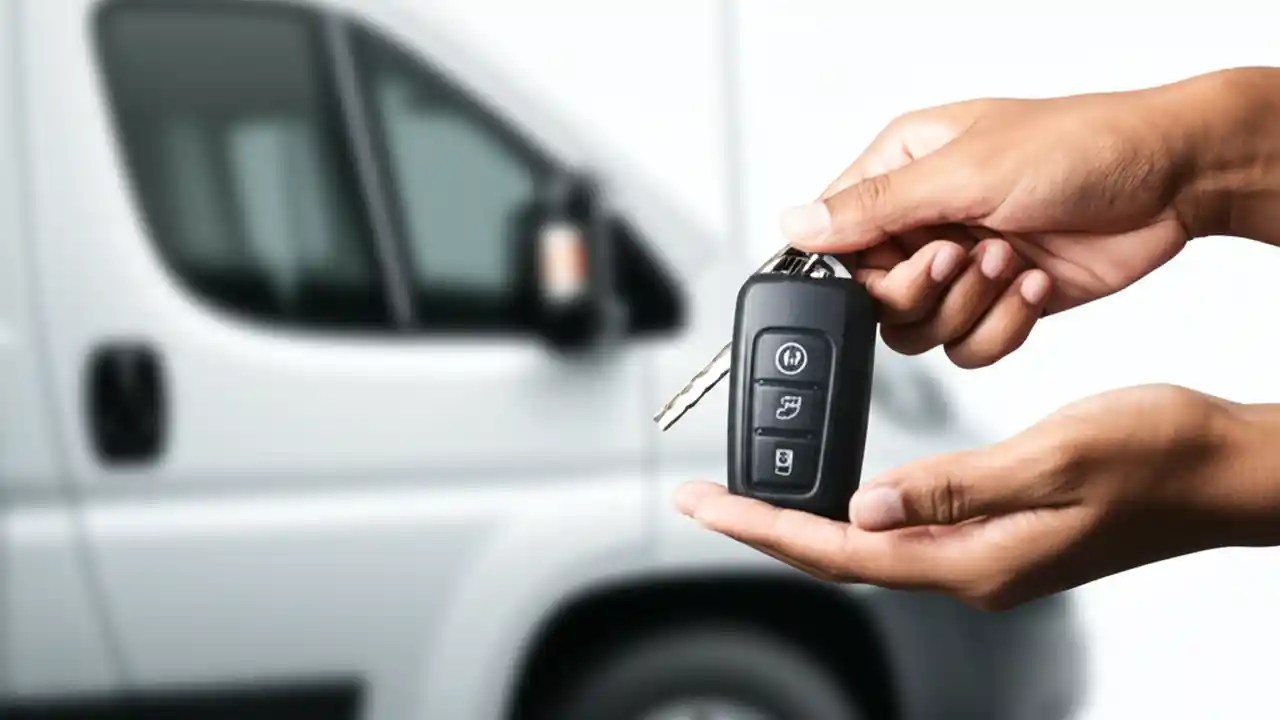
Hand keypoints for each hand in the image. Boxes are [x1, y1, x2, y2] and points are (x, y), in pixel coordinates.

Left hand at [675, 384, 1279, 610]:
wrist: (1227, 471)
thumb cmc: (1161, 457)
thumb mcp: (1056, 457)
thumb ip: (958, 487)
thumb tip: (866, 506)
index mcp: (977, 558)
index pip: (843, 550)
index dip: (764, 528)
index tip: (704, 505)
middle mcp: (973, 567)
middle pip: (842, 556)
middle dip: (765, 527)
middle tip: (703, 500)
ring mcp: (986, 556)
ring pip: (869, 544)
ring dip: (804, 521)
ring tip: (747, 496)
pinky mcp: (999, 534)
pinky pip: (905, 528)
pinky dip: (856, 510)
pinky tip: (839, 493)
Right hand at [779, 68, 1279, 367]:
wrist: (1174, 181)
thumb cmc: (1081, 146)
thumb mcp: (966, 171)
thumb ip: (876, 207)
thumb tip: (794, 223)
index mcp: (900, 170)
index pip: (834, 239)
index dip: (855, 269)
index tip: (899, 264)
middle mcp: (922, 220)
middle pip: (871, 297)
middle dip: (922, 290)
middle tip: (963, 255)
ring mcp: (959, 265)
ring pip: (916, 332)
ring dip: (967, 308)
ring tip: (1009, 262)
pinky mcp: (994, 302)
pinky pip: (964, 348)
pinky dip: (1000, 329)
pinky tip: (1032, 286)